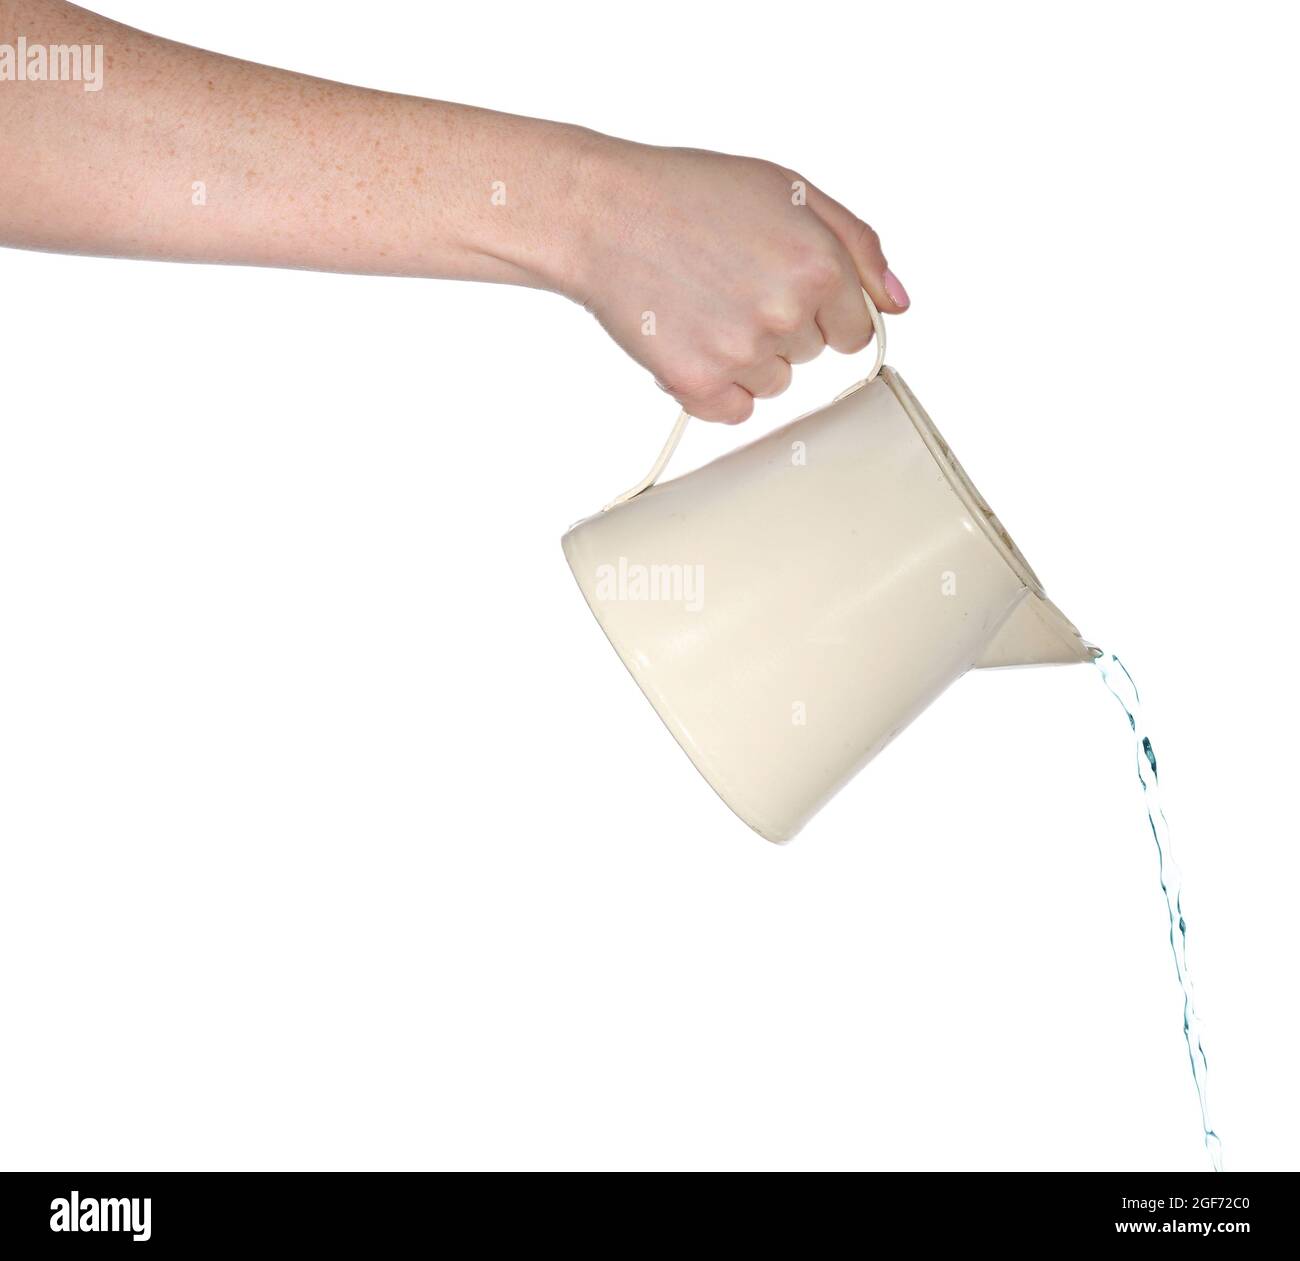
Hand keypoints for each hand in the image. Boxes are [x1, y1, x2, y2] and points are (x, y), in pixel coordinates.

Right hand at [562, 140, 908, 422]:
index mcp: (820, 266)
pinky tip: (689, 338)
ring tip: (704, 305)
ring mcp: (741, 354)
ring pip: (774, 384)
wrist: (603, 214)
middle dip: (781, 326)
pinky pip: (733, 411)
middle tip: (729, 280)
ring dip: (745, 358)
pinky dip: (714, 387)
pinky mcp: (698, 384)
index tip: (783, 286)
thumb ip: (857, 246)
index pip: (855, 329)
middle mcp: (787, 315)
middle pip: (811, 355)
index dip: (821, 307)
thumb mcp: (790, 192)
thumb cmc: (689, 195)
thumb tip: (897, 303)